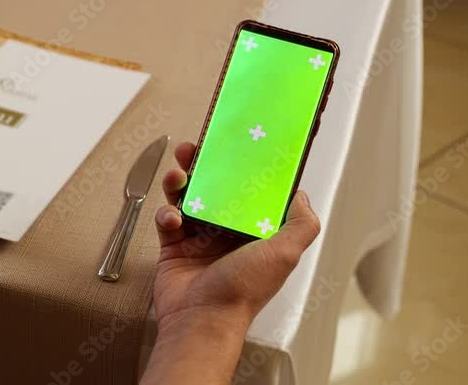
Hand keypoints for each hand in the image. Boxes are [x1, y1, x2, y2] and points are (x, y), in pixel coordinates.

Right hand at [152, 141, 320, 332]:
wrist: (201, 318)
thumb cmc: (242, 292)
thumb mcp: (285, 253)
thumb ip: (301, 223)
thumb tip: (302, 196)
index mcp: (254, 233)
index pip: (248, 192)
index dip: (241, 169)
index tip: (233, 149)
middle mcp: (227, 234)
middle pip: (214, 189)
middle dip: (202, 168)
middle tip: (193, 151)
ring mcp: (199, 240)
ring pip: (187, 199)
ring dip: (179, 184)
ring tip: (177, 177)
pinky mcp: (174, 247)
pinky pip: (166, 220)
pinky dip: (166, 214)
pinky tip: (171, 218)